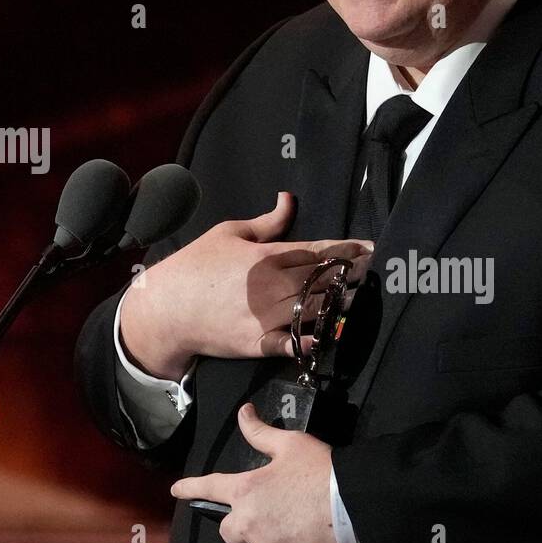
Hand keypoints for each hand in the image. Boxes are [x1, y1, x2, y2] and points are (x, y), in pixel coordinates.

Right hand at [120, 191, 372, 377]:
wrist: (165, 310)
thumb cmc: (195, 267)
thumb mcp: (228, 233)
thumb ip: (266, 221)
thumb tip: (288, 199)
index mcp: (266, 257)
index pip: (318, 251)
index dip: (348, 249)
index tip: (372, 248)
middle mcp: (272, 286)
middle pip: (324, 279)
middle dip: (353, 274)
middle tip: (376, 270)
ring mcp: (267, 317)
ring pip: (315, 309)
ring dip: (341, 303)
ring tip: (361, 296)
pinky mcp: (258, 343)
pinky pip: (293, 344)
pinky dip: (312, 341)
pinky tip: (330, 336)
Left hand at [169, 402, 343, 542]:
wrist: (353, 506)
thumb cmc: (321, 471)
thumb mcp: (292, 445)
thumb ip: (261, 433)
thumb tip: (243, 413)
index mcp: (245, 490)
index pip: (210, 487)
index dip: (191, 488)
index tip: (177, 491)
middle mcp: (247, 522)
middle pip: (228, 529)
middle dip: (240, 523)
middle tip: (267, 513)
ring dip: (268, 536)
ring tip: (297, 524)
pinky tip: (307, 539)